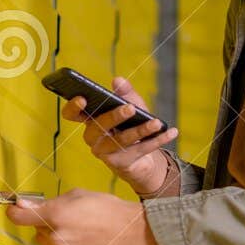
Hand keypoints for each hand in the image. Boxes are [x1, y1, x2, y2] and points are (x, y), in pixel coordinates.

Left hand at [4, 188, 160, 244]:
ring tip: (77, 227)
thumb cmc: (108, 209)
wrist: (131, 231)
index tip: (16, 207)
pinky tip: (83, 237)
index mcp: (55, 216)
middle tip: (65, 214)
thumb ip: (48, 202)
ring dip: (54, 234)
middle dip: (44, 221)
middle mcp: (55, 237)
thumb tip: (25, 205)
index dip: (15, 210)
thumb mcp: (77, 196)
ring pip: (46, 241)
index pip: (18, 217)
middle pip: (35, 229)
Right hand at [62, 76, 180, 196]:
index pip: (72, 114)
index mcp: (90, 120)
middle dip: (115, 116)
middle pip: (99, 127)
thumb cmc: (131, 126)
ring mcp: (105, 153)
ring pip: (121, 140)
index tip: (83, 99)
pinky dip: (159, 140)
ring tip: (157, 122)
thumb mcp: (131, 106)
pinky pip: (141, 150)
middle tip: (131, 108)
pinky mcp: (121, 164)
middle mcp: (93, 137)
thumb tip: (118, 80)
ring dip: (141, 130)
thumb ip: (125, 93)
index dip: (73, 107)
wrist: (140, 159)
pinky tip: (172, 132)